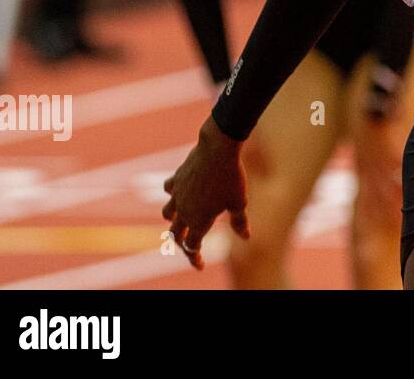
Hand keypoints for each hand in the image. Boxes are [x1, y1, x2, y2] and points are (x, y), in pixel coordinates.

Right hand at [161, 117, 249, 269]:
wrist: (218, 149)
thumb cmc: (232, 177)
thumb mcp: (239, 202)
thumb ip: (240, 222)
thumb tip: (246, 237)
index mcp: (199, 221)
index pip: (192, 246)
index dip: (195, 258)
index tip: (200, 265)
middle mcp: (184, 211)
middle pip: (176, 234)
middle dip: (182, 244)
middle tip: (190, 248)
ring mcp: (178, 194)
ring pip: (168, 214)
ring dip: (173, 221)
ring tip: (180, 222)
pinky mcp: (176, 178)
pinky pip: (169, 189)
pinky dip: (172, 193)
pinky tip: (178, 192)